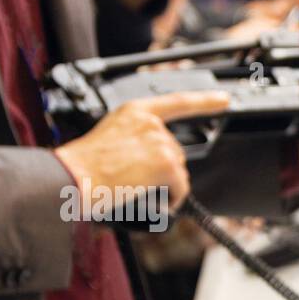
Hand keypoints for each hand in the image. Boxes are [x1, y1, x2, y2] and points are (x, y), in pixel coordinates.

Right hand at [54, 91, 229, 221]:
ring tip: (136, 187)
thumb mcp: (109, 135)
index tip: (224, 100)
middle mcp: (151, 122)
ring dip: (166, 184)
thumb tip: (152, 157)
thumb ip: (133, 137)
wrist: (74, 177)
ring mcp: (161, 142)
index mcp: (134, 110)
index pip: (177, 101)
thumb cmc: (82, 164)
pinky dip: (173, 198)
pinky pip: (181, 188)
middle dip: (164, 168)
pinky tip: (156, 199)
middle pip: (176, 150)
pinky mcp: (167, 164)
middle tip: (136, 178)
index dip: (204, 100)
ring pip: (178, 170)